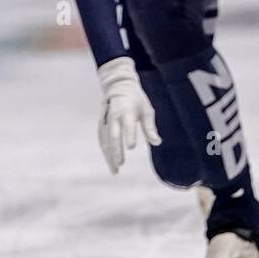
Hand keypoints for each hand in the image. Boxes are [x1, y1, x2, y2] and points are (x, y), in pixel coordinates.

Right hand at [96, 57, 159, 173]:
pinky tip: (110, 162)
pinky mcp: (101, 123)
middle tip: (120, 164)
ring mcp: (106, 120)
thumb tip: (157, 143)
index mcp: (127, 111)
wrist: (118, 86)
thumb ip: (150, 128)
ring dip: (109, 155)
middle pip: (113, 135)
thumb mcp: (147, 110)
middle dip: (116, 150)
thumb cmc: (136, 100)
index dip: (129, 135)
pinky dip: (105, 151)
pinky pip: (101, 139)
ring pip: (105, 140)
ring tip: (115, 170)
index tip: (131, 147)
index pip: (127, 125)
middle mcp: (114, 116)